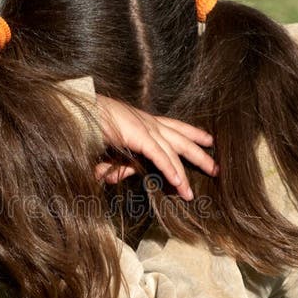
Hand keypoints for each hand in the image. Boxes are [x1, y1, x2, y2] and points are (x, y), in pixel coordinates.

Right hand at [95, 95, 217, 200]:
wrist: (81, 110)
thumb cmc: (92, 124)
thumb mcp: (109, 147)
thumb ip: (114, 162)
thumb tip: (110, 178)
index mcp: (145, 120)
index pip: (175, 126)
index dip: (193, 132)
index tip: (209, 139)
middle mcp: (149, 122)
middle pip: (182, 139)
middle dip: (201, 153)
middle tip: (217, 167)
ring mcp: (145, 128)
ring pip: (174, 151)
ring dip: (188, 170)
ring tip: (196, 187)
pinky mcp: (139, 135)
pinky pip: (159, 156)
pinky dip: (170, 170)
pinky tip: (179, 183)